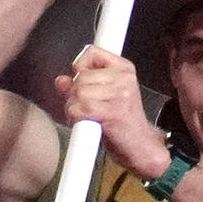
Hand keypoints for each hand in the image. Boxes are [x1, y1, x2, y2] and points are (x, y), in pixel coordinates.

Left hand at [56, 45, 172, 180]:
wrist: (141, 149)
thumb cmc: (123, 125)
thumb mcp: (105, 98)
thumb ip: (82, 86)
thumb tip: (61, 81)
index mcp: (124, 69)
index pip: (92, 52)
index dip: (80, 66)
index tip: (81, 79)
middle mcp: (124, 79)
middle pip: (80, 76)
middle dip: (74, 94)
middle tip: (84, 108)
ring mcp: (120, 95)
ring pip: (78, 92)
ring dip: (73, 107)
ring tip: (86, 117)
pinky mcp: (112, 112)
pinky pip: (78, 108)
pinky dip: (75, 117)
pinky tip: (85, 123)